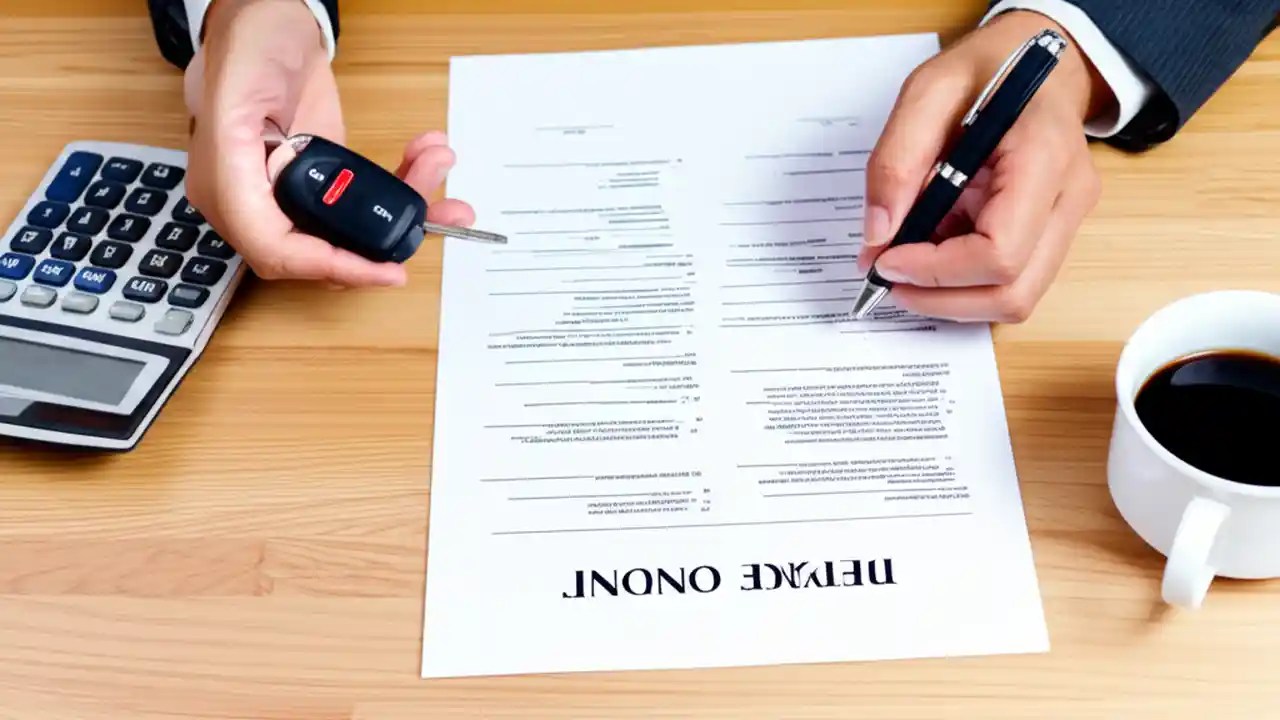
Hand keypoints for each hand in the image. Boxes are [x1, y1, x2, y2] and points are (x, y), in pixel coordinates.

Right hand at [183, 0, 474, 286]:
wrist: (271, 17)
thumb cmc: (247, 45)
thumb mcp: (234, 103)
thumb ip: (241, 167)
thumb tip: (262, 223)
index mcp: (228, 191)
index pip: (281, 253)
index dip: (334, 269)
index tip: (385, 271)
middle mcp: (261, 200)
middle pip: (327, 250)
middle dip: (387, 239)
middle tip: (437, 217)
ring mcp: (297, 189)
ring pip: (356, 228)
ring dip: (407, 205)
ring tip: (438, 166)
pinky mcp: (327, 176)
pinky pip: (368, 198)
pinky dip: (404, 183)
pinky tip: (426, 156)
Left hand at [857, 11, 1110, 321]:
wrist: (1038, 61)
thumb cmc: (988, 69)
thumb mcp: (927, 91)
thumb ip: (896, 160)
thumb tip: (878, 234)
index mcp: (1044, 157)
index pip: (999, 252)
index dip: (936, 270)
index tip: (886, 257)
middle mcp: (1069, 198)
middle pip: (1014, 293)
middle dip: (941, 298)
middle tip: (887, 276)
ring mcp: (1067, 220)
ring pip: (1016, 298)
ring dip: (951, 296)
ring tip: (907, 263)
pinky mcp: (1053, 233)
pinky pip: (1012, 280)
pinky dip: (964, 281)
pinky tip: (933, 250)